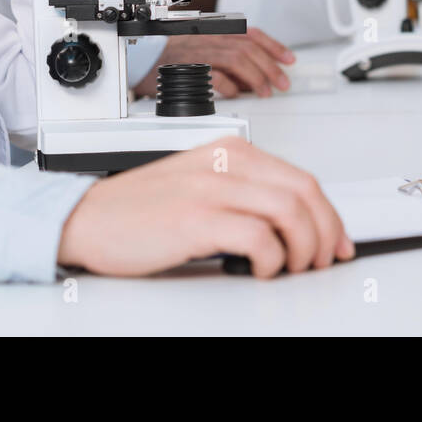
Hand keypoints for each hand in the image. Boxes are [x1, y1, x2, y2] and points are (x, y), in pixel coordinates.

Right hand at [56, 137, 354, 277]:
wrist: (86, 218)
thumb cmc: (138, 209)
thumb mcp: (199, 183)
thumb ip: (241, 191)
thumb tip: (289, 222)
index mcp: (229, 151)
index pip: (301, 177)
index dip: (328, 215)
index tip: (335, 240)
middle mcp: (224, 163)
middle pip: (304, 193)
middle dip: (325, 233)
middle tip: (321, 261)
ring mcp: (210, 189)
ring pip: (289, 212)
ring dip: (304, 248)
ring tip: (293, 268)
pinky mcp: (196, 219)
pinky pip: (258, 237)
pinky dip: (271, 259)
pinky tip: (261, 270)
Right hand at [132, 28, 295, 99]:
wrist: (141, 58)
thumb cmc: (172, 55)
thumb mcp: (204, 48)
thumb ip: (229, 59)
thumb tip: (255, 76)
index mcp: (215, 31)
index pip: (251, 34)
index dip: (273, 46)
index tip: (289, 60)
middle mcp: (209, 38)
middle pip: (248, 49)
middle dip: (270, 66)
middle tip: (282, 82)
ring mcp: (198, 53)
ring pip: (236, 59)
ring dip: (255, 77)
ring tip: (264, 91)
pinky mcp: (187, 68)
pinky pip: (214, 76)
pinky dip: (228, 86)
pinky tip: (236, 94)